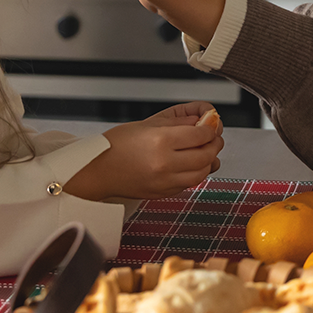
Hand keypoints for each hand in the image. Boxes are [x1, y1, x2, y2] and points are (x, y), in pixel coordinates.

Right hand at [65, 102, 223, 200]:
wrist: (97, 170)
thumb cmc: (117, 145)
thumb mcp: (149, 123)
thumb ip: (179, 121)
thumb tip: (203, 119)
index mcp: (161, 141)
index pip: (201, 135)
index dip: (211, 128)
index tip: (211, 123)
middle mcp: (165, 163)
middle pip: (206, 155)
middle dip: (215, 144)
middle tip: (213, 137)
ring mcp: (165, 181)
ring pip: (202, 173)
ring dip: (209, 161)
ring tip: (204, 151)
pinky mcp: (164, 193)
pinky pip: (190, 184)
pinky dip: (196, 173)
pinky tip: (192, 164)